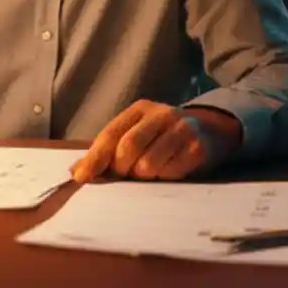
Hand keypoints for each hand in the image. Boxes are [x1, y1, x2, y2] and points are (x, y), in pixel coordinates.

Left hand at [70, 100, 241, 182]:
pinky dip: (164, 177)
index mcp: (140, 109)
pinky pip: (169, 173)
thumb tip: (76, 171)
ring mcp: (182, 129)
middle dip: (122, 169)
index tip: (81, 178)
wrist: (211, 130)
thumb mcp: (136, 134)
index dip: (94, 158)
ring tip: (151, 170)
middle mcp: (162, 114)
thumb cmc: (163, 137)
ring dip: (144, 175)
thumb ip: (107, 150)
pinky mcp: (197, 148)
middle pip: (128, 148)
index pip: (111, 134)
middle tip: (127, 174)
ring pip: (148, 164)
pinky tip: (169, 169)